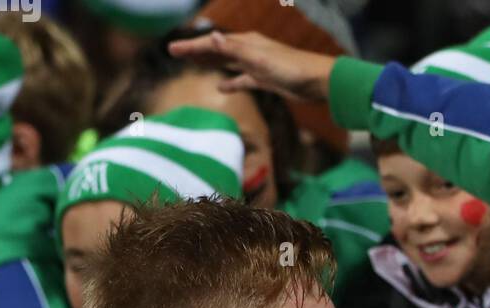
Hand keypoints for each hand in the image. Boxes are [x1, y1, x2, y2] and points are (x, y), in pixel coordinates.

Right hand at [168, 30, 336, 100]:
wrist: (317, 82)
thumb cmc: (291, 68)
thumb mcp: (260, 58)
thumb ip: (235, 49)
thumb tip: (212, 37)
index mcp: (246, 42)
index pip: (212, 43)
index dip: (192, 47)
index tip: (172, 50)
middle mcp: (249, 51)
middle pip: (217, 50)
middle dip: (196, 52)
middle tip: (175, 54)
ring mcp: (257, 66)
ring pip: (228, 63)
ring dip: (211, 63)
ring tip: (193, 65)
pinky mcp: (265, 81)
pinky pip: (243, 80)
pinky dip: (231, 82)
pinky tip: (221, 87)